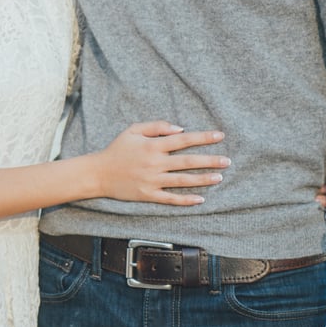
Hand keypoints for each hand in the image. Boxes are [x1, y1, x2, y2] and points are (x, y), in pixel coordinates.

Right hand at [95, 122, 227, 204]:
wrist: (98, 174)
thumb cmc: (117, 149)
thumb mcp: (133, 130)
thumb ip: (157, 126)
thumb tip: (180, 129)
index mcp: (153, 145)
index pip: (183, 140)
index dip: (203, 137)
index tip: (219, 135)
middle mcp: (155, 163)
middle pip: (188, 161)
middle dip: (210, 160)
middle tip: (227, 161)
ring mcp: (152, 181)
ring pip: (182, 180)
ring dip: (202, 179)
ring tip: (219, 177)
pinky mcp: (148, 195)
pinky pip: (170, 198)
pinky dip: (185, 200)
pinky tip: (200, 199)